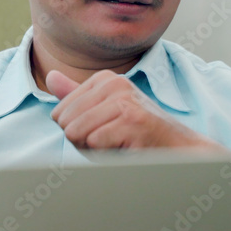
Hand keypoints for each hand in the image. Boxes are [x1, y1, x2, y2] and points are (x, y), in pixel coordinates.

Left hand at [48, 70, 225, 150]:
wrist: (180, 150)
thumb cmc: (137, 135)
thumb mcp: (104, 112)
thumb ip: (76, 96)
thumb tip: (50, 76)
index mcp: (104, 79)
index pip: (59, 114)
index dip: (77, 133)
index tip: (105, 131)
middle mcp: (114, 83)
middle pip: (65, 123)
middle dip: (83, 143)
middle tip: (112, 141)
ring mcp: (124, 100)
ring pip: (76, 133)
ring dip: (94, 150)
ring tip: (119, 145)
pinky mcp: (133, 120)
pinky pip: (94, 142)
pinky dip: (107, 155)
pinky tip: (127, 150)